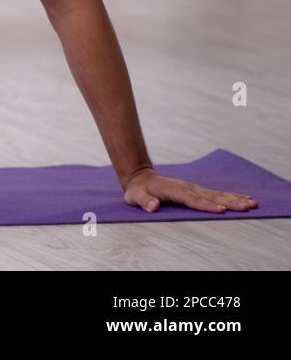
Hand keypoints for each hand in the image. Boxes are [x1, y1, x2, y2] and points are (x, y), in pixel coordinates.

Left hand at [122, 168, 258, 213]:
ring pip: (217, 194)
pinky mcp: (197, 190)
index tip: (221, 210)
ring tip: (253, 203)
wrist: (141, 177)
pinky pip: (216, 193)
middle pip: (210, 196)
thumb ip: (144, 201)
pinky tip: (244, 199)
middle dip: (230, 202)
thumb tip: (153, 206)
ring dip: (235, 199)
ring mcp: (193, 187)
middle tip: (248, 206)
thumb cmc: (138, 191)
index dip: (205, 205)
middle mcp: (186, 187)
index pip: (191, 199)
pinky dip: (231, 196)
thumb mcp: (134, 197)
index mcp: (173, 190)